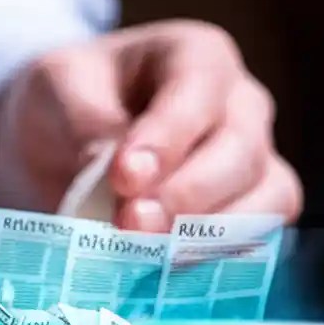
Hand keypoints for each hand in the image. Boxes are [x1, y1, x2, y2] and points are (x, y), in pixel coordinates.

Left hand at [0, 20, 301, 229]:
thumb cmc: (65, 102)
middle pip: (241, 148)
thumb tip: (121, 173)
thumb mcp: (55, 89)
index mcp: (194, 55)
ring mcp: (254, 160)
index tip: (124, 177)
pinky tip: (166, 269)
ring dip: (210, 233)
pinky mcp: (250, 213)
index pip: (199, 88)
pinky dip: (216, 257)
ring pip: (268, 197)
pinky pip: (257, 238)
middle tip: (131, 224)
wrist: (58, 145)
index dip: (168, 136)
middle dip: (187, 193)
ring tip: (148, 254)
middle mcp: (239, 104)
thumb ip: (86, 121)